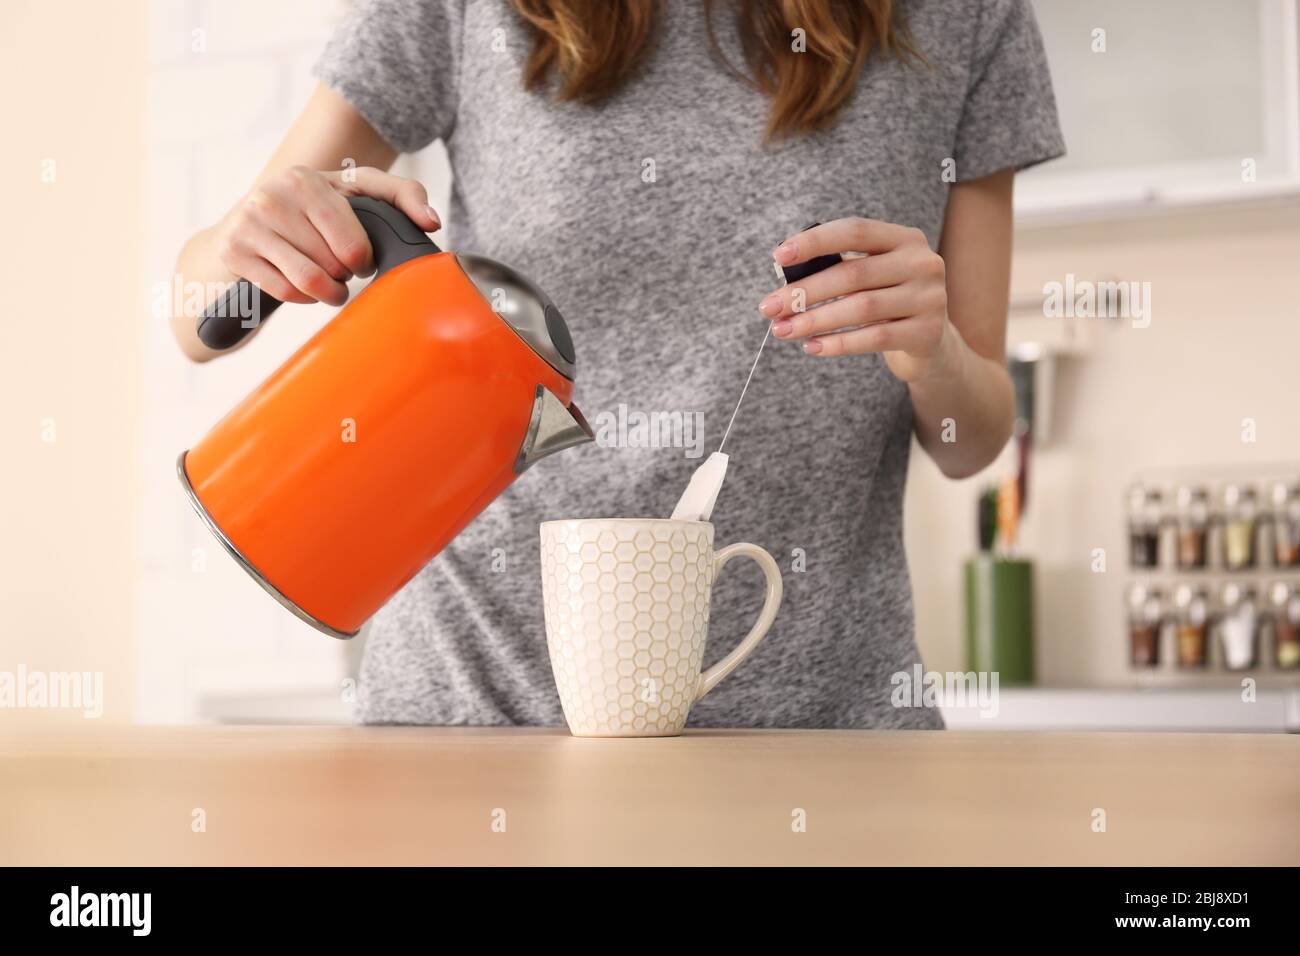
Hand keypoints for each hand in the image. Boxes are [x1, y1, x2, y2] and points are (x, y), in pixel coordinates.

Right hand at [215, 165, 439, 306]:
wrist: (242, 225)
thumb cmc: (310, 211)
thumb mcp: (355, 193)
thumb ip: (402, 195)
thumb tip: (431, 221)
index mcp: (307, 180)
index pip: (354, 244)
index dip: (364, 260)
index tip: (359, 258)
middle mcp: (273, 195)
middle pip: (333, 265)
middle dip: (343, 274)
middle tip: (338, 267)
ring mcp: (249, 223)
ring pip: (310, 280)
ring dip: (327, 291)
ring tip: (327, 280)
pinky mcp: (234, 251)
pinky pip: (285, 292)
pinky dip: (302, 297)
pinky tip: (303, 286)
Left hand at [759, 218, 956, 382]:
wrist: (931, 341)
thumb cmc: (887, 301)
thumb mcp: (871, 277)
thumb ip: (840, 270)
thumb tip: (785, 286)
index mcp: (904, 239)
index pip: (855, 231)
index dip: (815, 241)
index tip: (778, 257)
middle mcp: (922, 263)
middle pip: (853, 274)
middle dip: (804, 292)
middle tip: (769, 308)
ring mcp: (929, 297)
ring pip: (861, 308)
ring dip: (815, 321)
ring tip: (783, 330)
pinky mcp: (928, 332)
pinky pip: (874, 338)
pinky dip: (838, 344)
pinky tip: (812, 347)